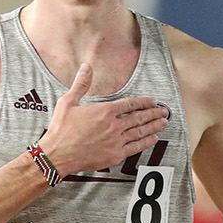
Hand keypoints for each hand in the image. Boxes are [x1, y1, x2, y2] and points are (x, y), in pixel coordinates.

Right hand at [34, 63, 170, 176]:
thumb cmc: (61, 129)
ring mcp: (116, 141)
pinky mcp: (115, 155)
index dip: (144, 101)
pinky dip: (146, 142)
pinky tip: (154, 138)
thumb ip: (81, 84)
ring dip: (154, 126)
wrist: (57, 154)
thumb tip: (86, 67)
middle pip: (140, 117)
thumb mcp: (68, 102)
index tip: (153, 101)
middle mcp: (114, 125)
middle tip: (165, 111)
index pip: (130, 104)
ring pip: (141, 132)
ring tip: (164, 122)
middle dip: (154, 113)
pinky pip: (136, 147)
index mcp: (104, 111)